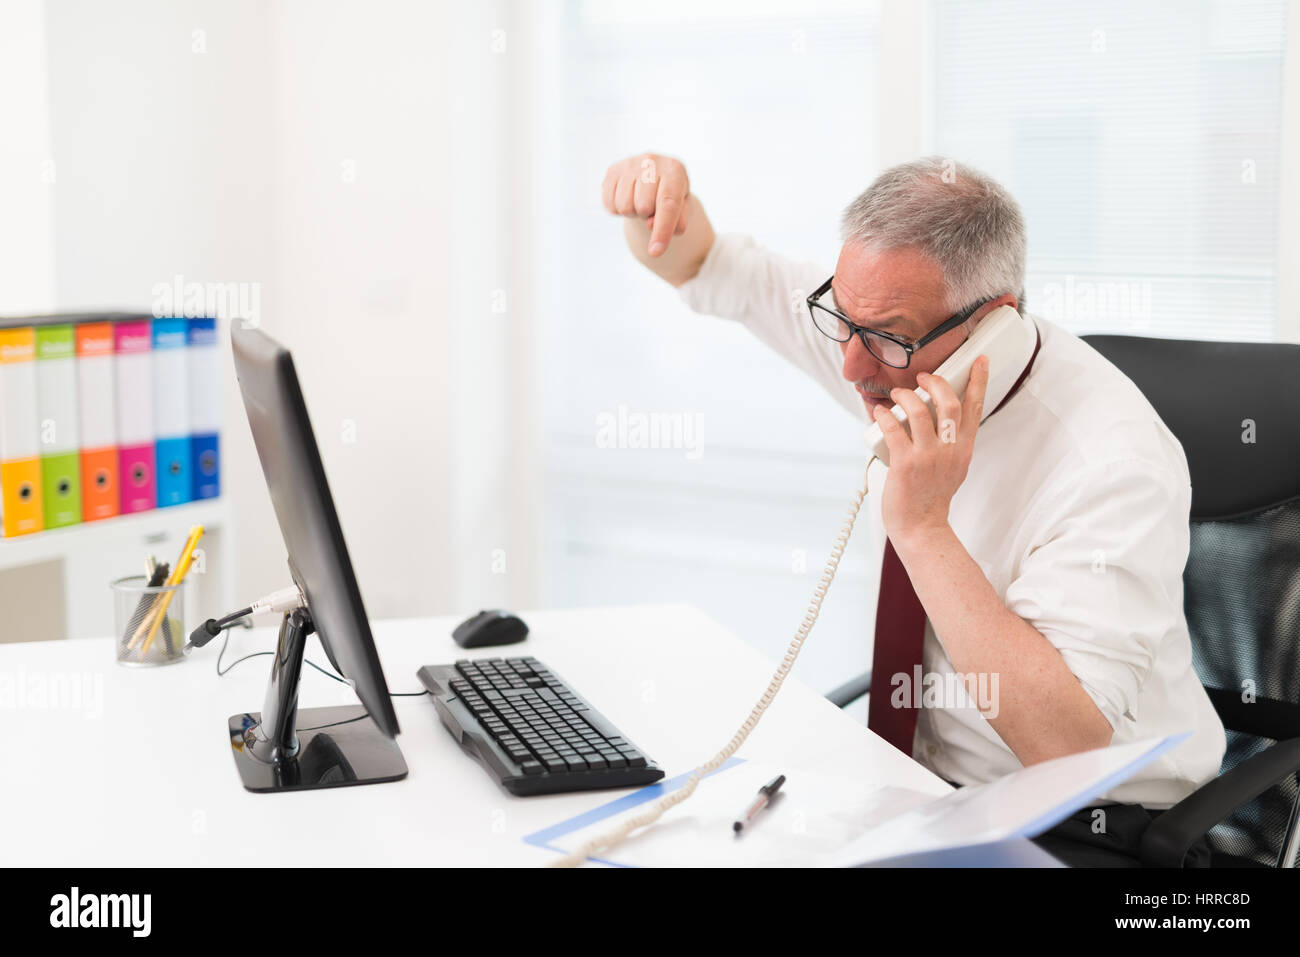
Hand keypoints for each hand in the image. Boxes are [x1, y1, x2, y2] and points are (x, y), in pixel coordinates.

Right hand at [601, 153, 690, 257]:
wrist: (653, 175)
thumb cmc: (670, 195)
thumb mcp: (682, 208)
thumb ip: (676, 221)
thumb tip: (652, 226)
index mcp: (675, 170)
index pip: (668, 204)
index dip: (662, 230)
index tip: (655, 252)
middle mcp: (652, 161)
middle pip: (643, 207)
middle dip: (647, 215)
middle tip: (651, 208)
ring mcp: (630, 163)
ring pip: (624, 206)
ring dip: (632, 212)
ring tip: (639, 202)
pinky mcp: (612, 170)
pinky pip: (609, 204)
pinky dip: (618, 209)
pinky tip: (627, 198)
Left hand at [870, 356, 989, 544]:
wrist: (922, 528)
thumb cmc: (933, 498)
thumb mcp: (954, 468)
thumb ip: (952, 445)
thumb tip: (940, 421)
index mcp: (964, 449)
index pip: (975, 408)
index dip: (979, 381)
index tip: (980, 361)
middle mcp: (950, 450)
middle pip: (950, 403)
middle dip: (937, 382)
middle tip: (923, 377)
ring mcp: (928, 457)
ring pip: (920, 412)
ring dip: (906, 396)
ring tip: (897, 393)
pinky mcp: (905, 464)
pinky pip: (894, 430)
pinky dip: (884, 416)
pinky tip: (879, 412)